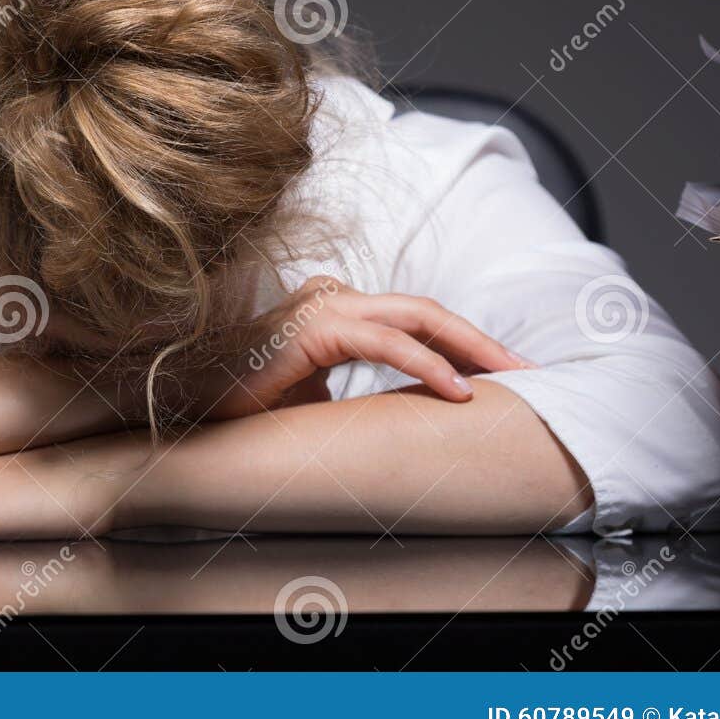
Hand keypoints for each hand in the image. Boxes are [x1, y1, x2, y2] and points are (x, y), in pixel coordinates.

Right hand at [193, 276, 532, 418]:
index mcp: (337, 311)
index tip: (506, 374)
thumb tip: (400, 420)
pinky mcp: (312, 328)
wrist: (187, 404)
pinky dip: (427, 364)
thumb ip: (355, 395)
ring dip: (471, 348)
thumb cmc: (244, 405)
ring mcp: (323, 307)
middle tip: (532, 371)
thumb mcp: (315, 401)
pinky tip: (457, 390)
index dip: (463, 344)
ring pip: (416, 317)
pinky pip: (383, 341)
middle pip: (427, 311)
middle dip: (484, 340)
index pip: (415, 321)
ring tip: (511, 377)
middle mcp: (334, 298)